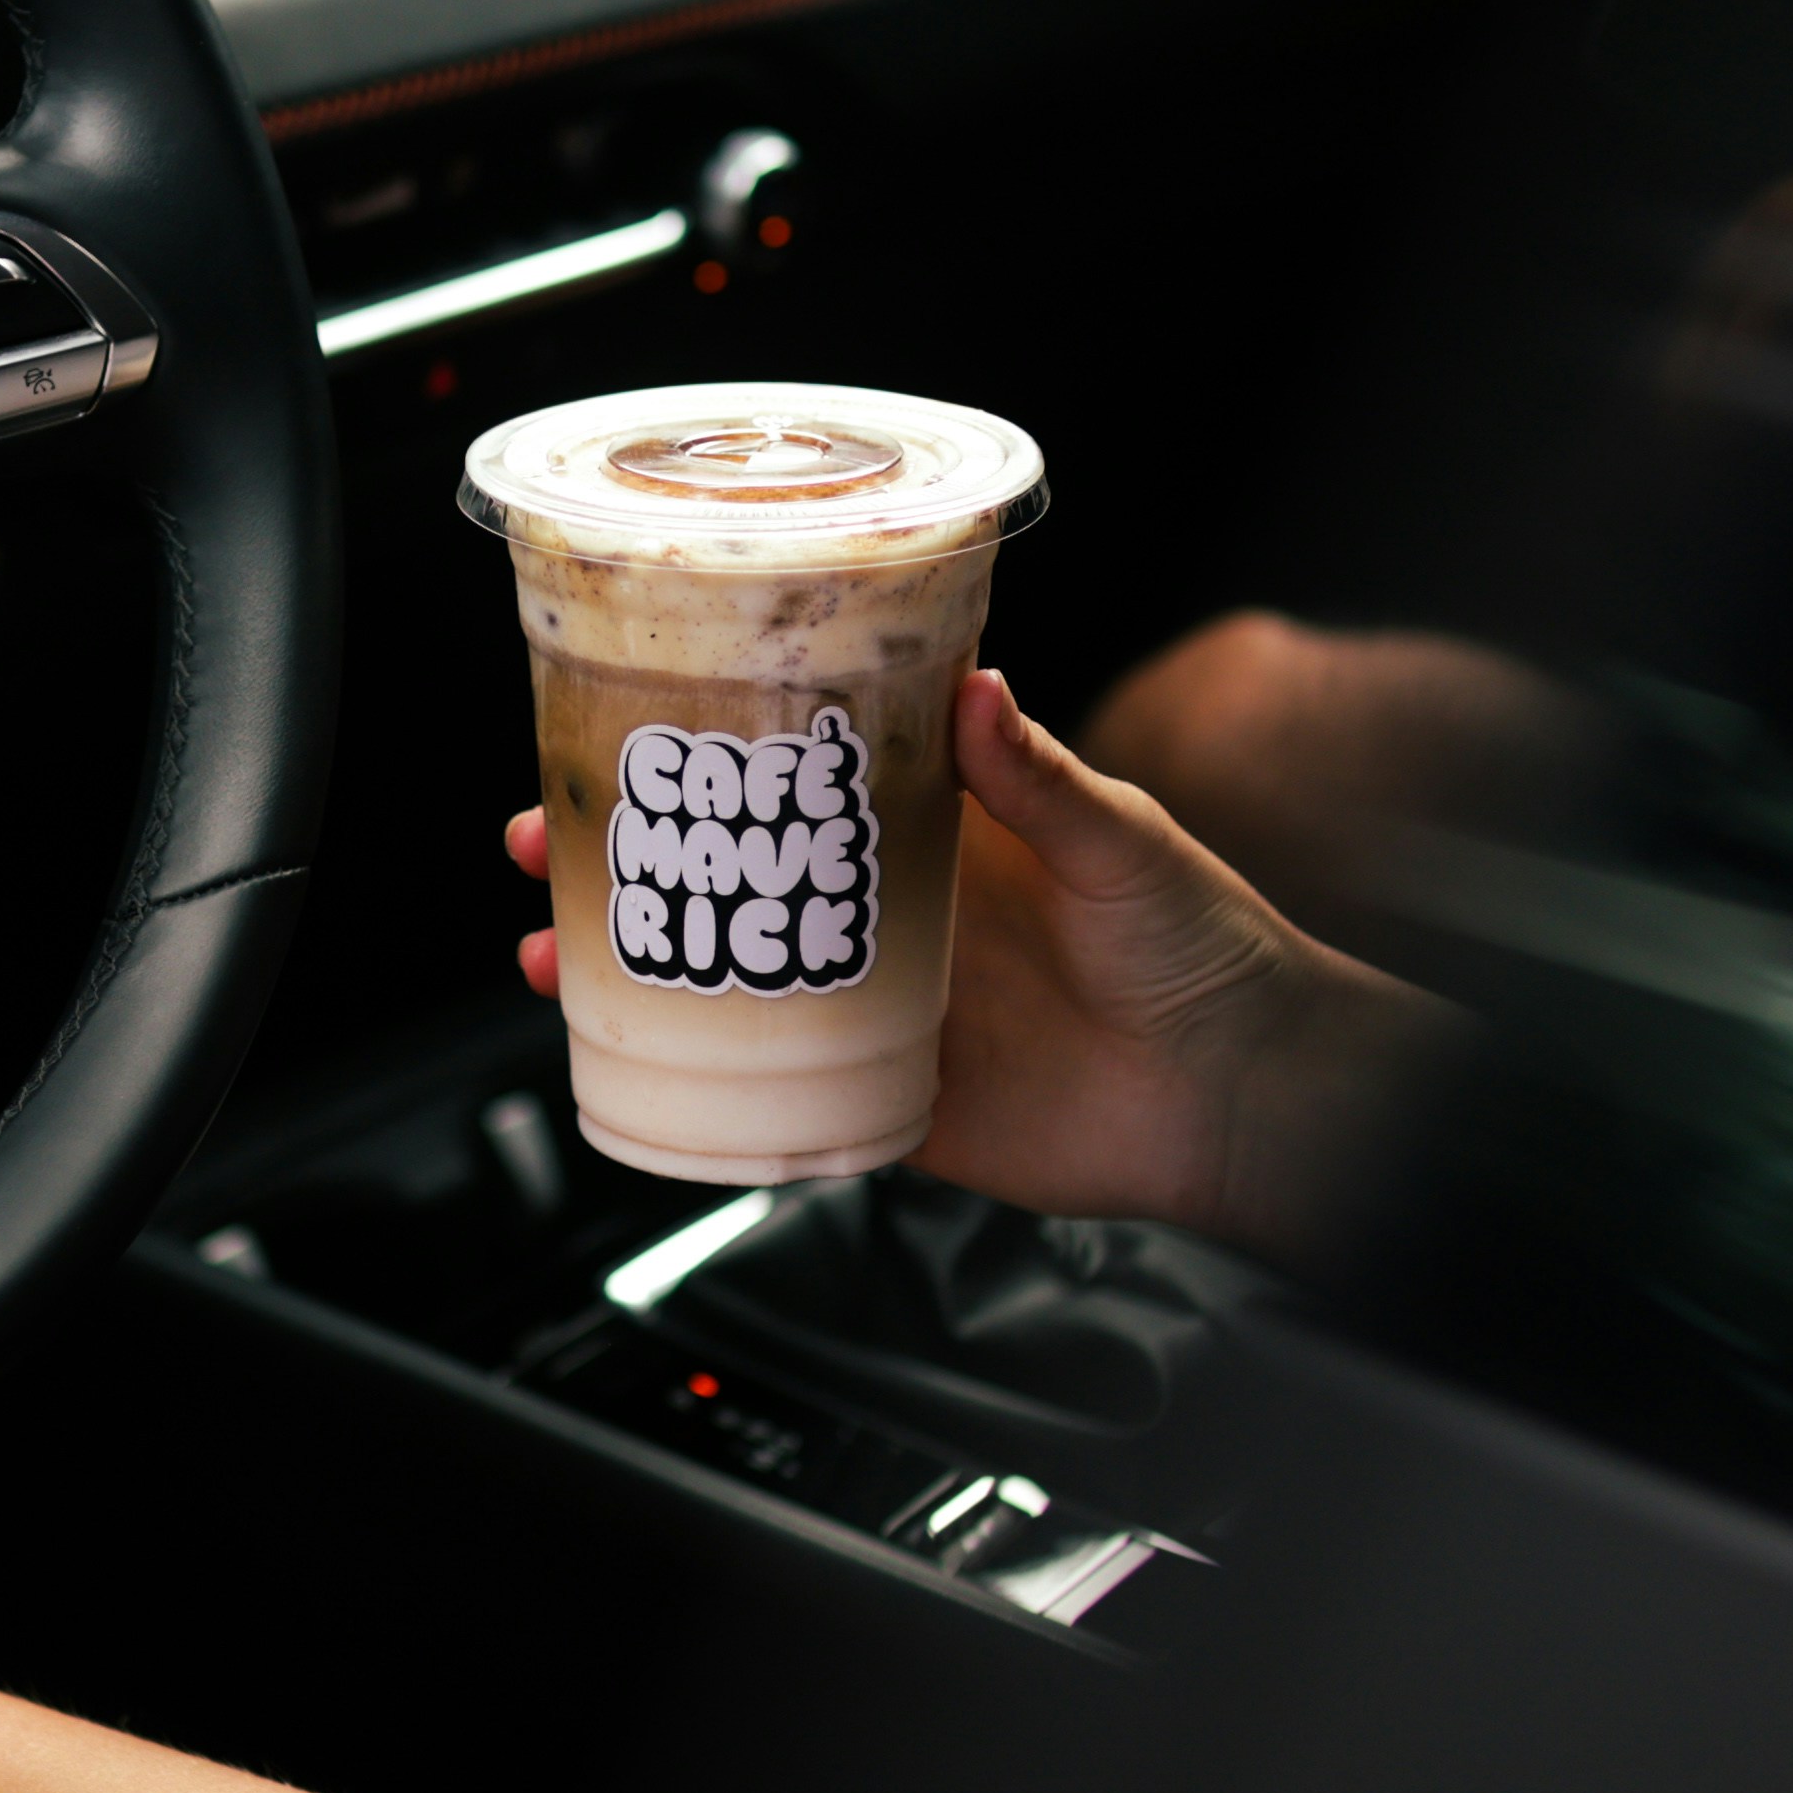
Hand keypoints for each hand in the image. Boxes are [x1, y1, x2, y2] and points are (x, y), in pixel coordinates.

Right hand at [506, 666, 1442, 1260]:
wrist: (1247, 1094)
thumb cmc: (1206, 950)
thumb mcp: (1121, 840)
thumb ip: (1041, 777)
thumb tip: (976, 691)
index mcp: (940, 831)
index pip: (800, 778)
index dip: (712, 752)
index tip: (626, 726)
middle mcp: (895, 915)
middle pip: (734, 879)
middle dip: (633, 859)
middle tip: (545, 840)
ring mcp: (885, 1009)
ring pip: (731, 984)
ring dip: (636, 968)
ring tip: (554, 955)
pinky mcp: (894, 1101)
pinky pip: (778, 1102)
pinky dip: (701, 1090)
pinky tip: (632, 1068)